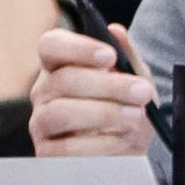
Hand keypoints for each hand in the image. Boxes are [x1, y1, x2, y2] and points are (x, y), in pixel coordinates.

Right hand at [29, 25, 156, 156]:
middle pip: (64, 80)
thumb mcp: (136, 81)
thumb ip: (127, 56)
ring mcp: (42, 122)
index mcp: (60, 66)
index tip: (110, 56)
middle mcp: (45, 91)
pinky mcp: (47, 153)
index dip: (78, 48)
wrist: (132, 150)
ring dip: (104, 113)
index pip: (51, 45)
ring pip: (61, 112)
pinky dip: (102, 144)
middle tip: (142, 92)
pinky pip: (68, 148)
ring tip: (135, 116)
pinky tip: (122, 140)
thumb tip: (116, 31)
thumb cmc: (128, 110)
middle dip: (109, 86)